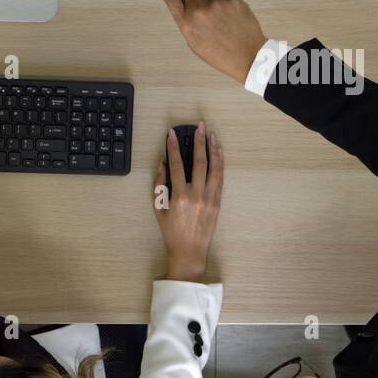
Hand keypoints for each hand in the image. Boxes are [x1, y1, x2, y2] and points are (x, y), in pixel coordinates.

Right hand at [145, 0, 267, 84]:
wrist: (247, 57)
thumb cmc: (218, 52)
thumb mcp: (193, 40)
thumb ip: (187, 18)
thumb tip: (189, 0)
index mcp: (185, 22)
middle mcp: (199, 10)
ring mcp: (218, 3)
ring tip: (219, 12)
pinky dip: (229, 1)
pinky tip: (232, 15)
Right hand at [153, 122, 222, 282]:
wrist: (189, 250)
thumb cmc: (170, 230)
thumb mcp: (157, 208)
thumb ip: (158, 184)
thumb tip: (162, 163)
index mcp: (179, 197)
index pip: (176, 165)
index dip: (173, 148)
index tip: (172, 134)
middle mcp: (197, 195)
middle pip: (199, 162)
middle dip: (198, 142)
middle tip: (199, 127)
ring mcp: (210, 198)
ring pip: (214, 168)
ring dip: (213, 149)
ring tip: (211, 135)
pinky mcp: (218, 201)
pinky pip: (220, 178)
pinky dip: (219, 163)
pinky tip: (218, 153)